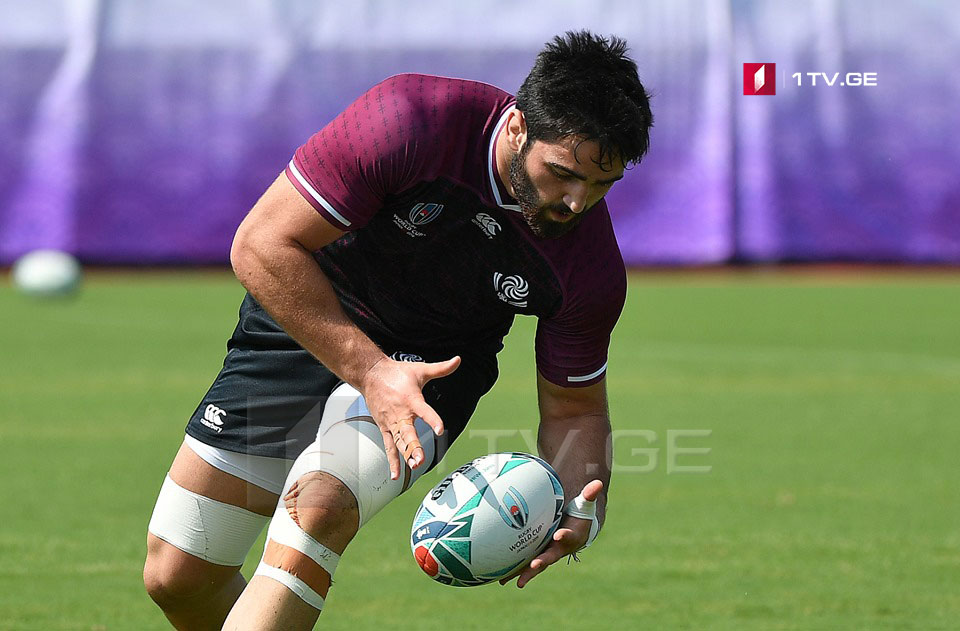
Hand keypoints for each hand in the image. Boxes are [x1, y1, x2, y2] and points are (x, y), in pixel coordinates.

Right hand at [360, 355, 460, 479]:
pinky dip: (393, 461)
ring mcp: (391, 423)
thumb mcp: (421, 370)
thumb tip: (458, 360)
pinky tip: (396, 476)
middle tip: (421, 460)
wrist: (370, 375)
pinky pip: (389, 447)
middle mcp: (401, 414)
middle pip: (408, 433)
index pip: (425, 411)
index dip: (433, 420)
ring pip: (399, 442)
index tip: (441, 429)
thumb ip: (441, 368)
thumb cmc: (397, 373)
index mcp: (412, 400)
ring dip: (406, 456)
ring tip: (414, 467)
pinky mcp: (385, 428)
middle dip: (414, 447)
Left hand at [499, 479, 602, 587]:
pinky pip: (526, 565)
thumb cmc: (578, 516)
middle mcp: (559, 549)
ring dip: (526, 573)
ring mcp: (547, 554)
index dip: (565, 536)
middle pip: (550, 556)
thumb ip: (589, 495)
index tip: (559, 534)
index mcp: (571, 537)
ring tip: (515, 582)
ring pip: (536, 565)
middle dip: (543, 561)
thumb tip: (597, 483)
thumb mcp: (584, 505)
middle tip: (535, 565)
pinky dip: (515, 572)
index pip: (568, 536)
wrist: (576, 532)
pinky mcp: (538, 556)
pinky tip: (501, 580)